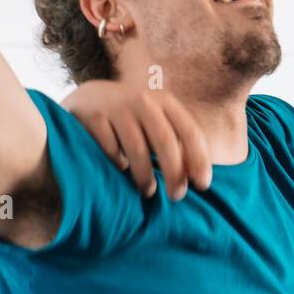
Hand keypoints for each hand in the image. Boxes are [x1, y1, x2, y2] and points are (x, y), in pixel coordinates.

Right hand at [63, 80, 211, 199]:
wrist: (90, 97)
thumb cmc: (134, 118)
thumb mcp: (157, 121)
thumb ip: (177, 142)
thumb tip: (196, 178)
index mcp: (165, 102)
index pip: (190, 131)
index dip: (199, 159)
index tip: (202, 185)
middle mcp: (143, 100)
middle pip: (165, 141)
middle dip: (173, 173)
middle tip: (176, 196)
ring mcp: (117, 106)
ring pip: (137, 149)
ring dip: (145, 176)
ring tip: (148, 191)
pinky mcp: (93, 116)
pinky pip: (110, 149)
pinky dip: (118, 163)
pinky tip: (121, 168)